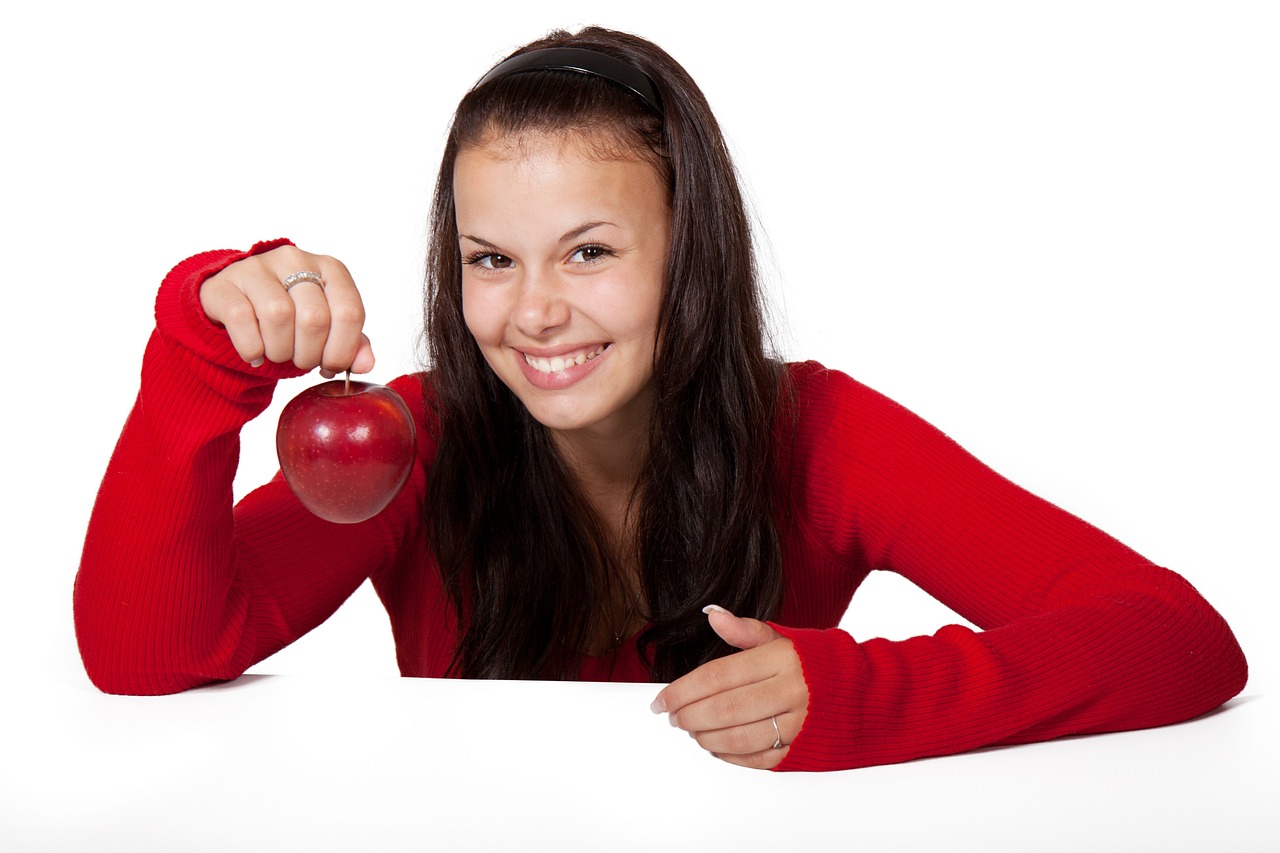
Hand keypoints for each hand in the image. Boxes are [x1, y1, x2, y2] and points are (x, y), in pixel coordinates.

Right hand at [200, 245, 374, 375]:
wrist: (238, 301)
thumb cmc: (291, 316)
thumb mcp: (328, 327)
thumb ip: (351, 344)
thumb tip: (366, 364)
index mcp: (331, 270)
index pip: (350, 312)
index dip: (343, 350)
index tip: (329, 365)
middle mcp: (296, 260)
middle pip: (315, 318)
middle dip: (310, 354)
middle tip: (301, 361)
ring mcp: (259, 267)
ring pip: (279, 316)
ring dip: (280, 351)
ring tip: (278, 354)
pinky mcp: (226, 282)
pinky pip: (242, 319)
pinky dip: (252, 348)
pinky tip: (255, 354)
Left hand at [650, 605, 808, 768]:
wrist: (869, 693)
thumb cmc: (820, 664)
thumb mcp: (784, 638)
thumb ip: (745, 630)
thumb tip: (712, 615)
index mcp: (781, 659)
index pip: (718, 676)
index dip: (682, 690)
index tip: (662, 699)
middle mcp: (791, 691)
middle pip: (724, 709)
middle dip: (689, 715)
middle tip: (673, 716)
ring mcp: (798, 724)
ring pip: (738, 738)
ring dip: (706, 737)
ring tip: (693, 730)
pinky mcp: (803, 751)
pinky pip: (758, 761)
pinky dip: (730, 757)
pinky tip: (717, 746)